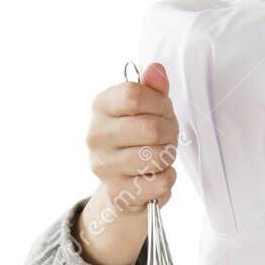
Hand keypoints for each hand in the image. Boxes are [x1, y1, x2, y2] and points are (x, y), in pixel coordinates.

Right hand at [76, 61, 178, 264]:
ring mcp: (103, 166)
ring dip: (168, 157)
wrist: (124, 186)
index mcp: (101, 106)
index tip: (163, 111)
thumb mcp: (148, 108)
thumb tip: (156, 70)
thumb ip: (153, 89)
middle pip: (150, 128)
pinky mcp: (116, 193)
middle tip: (167, 137)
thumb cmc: (138, 140)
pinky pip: (159, 183)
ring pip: (156, 157)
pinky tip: (156, 177)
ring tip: (161, 157)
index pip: (134, 95)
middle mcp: (95, 136)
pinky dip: (167, 180)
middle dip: (169, 132)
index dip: (159, 103)